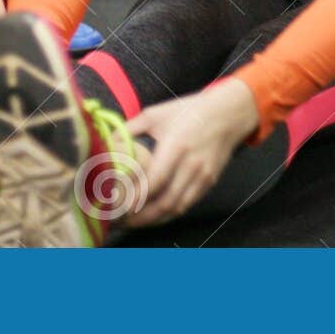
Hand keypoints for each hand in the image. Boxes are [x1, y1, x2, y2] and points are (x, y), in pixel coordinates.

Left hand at [126, 80, 258, 226]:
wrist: (228, 114)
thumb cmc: (188, 111)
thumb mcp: (156, 114)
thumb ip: (130, 129)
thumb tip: (106, 142)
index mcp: (176, 146)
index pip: (156, 180)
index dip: (138, 197)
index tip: (119, 206)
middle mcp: (191, 165)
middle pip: (166, 201)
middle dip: (141, 216)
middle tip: (120, 221)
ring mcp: (203, 176)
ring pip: (177, 207)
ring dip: (154, 220)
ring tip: (132, 223)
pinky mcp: (209, 183)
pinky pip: (187, 204)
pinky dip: (169, 214)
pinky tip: (154, 217)